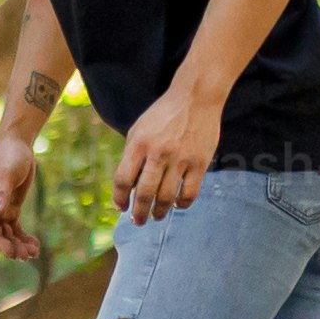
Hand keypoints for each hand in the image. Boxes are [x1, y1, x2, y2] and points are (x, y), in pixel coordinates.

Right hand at [0, 125, 48, 262]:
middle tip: (25, 256)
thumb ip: (1, 195)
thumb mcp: (6, 174)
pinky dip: (24, 237)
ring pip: (7, 233)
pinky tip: (35, 245)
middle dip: (9, 246)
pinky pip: (15, 228)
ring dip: (18, 244)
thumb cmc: (8, 156)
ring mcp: (0, 209)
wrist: (17, 145)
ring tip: (33, 254)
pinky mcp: (11, 208)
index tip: (10, 251)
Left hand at [112, 87, 223, 225]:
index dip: (119, 198)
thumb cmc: (163, 115)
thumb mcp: (139, 129)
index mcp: (139, 143)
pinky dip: (182, 204)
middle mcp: (158, 152)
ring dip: (159, 212)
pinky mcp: (200, 162)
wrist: (195, 97)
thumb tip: (126, 187)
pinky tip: (178, 205)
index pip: (123, 179)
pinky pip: (189, 193)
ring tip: (156, 216)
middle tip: (138, 221)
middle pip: (144, 193)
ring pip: (166, 197)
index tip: (121, 207)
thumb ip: (131, 155)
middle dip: (138, 213)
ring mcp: (180, 159)